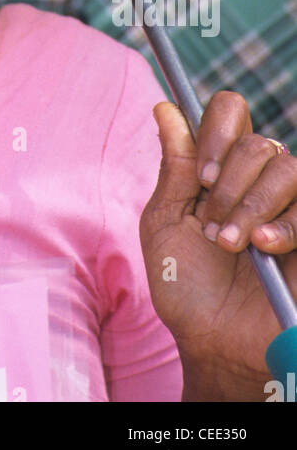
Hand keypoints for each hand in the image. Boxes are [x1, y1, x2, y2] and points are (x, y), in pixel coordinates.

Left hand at [139, 92, 296, 399]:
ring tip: (231, 245)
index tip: (199, 176)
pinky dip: (282, 225)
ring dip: (249, 206)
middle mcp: (259, 179)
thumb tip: (165, 108)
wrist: (213, 341)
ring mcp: (289, 205)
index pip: (229, 111)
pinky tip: (262, 248)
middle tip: (211, 228)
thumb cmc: (185, 285)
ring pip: (286, 167)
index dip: (215, 131)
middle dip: (227, 185)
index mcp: (220, 166)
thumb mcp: (166, 222)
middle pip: (258, 142)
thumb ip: (174, 167)